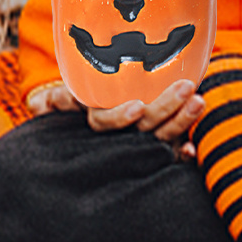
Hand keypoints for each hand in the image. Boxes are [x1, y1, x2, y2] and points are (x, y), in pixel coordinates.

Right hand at [25, 77, 205, 156]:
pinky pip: (172, 151)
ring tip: (199, 101)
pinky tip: (193, 149)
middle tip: (188, 89)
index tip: (137, 107)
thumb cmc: (75, 103)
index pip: (105, 122)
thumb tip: (42, 106)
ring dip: (183, 120)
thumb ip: (56, 102)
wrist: (91, 109)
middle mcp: (120, 135)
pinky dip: (183, 152)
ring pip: (161, 134)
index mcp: (99, 120)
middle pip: (142, 127)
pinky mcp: (158, 141)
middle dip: (165, 109)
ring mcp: (140, 140)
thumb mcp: (61, 101)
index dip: (119, 117)